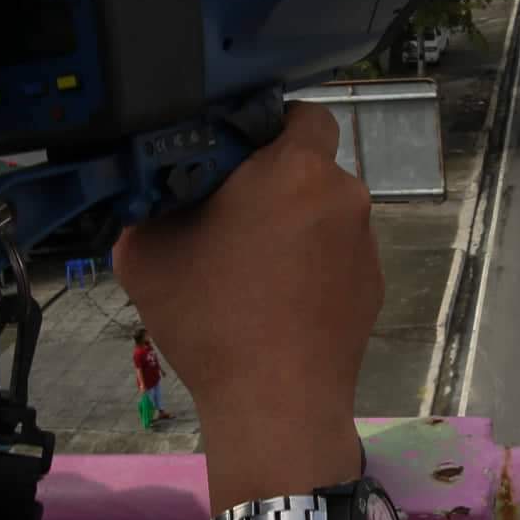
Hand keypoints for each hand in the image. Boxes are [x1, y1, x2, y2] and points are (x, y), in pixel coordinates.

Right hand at [116, 104, 375, 506]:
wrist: (276, 405)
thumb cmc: (212, 318)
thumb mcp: (146, 254)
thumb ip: (151, 205)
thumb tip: (154, 194)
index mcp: (296, 170)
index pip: (302, 113)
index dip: (269, 126)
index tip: (235, 154)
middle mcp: (344, 196)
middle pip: (309, 168)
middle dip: (274, 183)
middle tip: (230, 215)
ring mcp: (365, 245)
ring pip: (324, 214)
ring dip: (293, 227)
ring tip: (251, 270)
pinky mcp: (373, 288)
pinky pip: (337, 256)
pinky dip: (312, 266)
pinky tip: (279, 303)